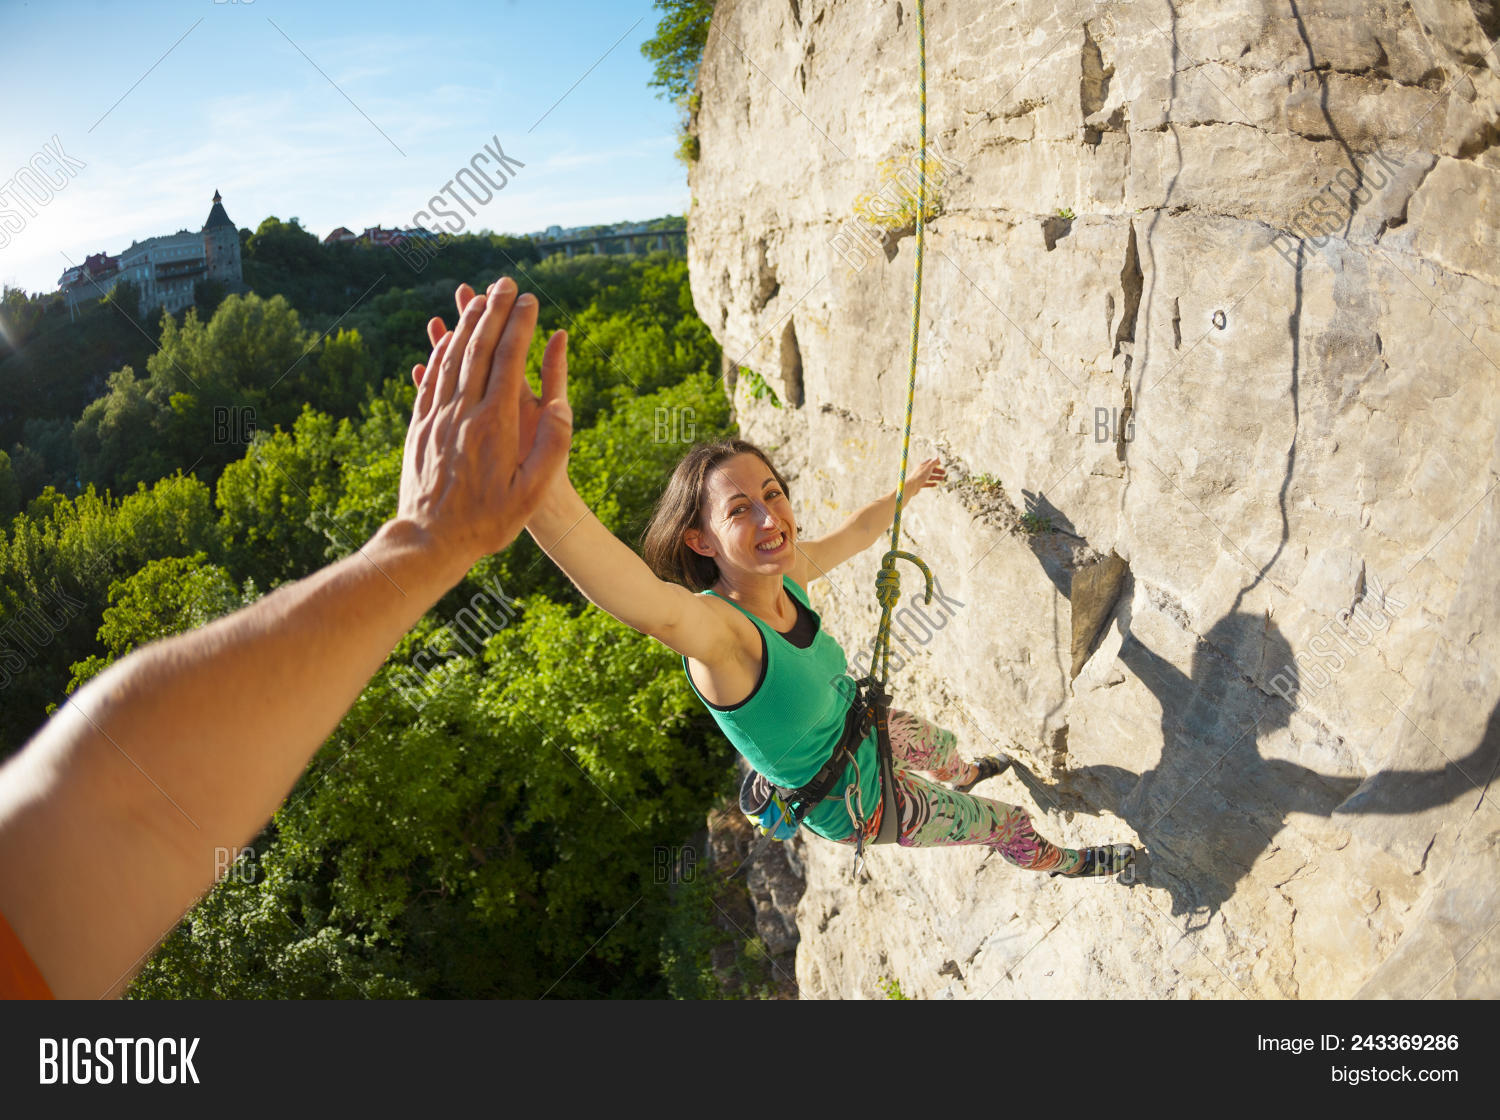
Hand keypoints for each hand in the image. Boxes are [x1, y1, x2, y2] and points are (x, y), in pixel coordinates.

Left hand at [400, 277, 571, 572]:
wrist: (429, 541)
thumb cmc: (489, 521)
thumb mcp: (533, 490)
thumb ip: (551, 445)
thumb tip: (559, 403)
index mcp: (495, 424)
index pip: (509, 360)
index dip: (519, 325)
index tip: (530, 300)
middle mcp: (462, 413)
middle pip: (477, 348)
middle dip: (492, 310)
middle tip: (504, 281)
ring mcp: (436, 418)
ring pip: (450, 358)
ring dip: (465, 324)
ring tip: (477, 298)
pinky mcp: (419, 428)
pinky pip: (430, 379)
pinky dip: (440, 352)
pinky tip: (445, 339)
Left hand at [900, 457, 945, 503]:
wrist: (912, 486)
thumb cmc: (920, 476)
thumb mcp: (928, 468)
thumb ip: (933, 463)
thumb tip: (937, 457)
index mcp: (922, 466)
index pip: (929, 462)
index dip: (935, 462)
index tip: (940, 464)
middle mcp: (921, 471)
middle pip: (930, 470)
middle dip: (938, 471)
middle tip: (944, 473)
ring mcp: (920, 478)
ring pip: (929, 477)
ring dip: (936, 477)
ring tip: (942, 478)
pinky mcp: (920, 484)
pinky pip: (927, 483)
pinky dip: (931, 483)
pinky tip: (936, 484)